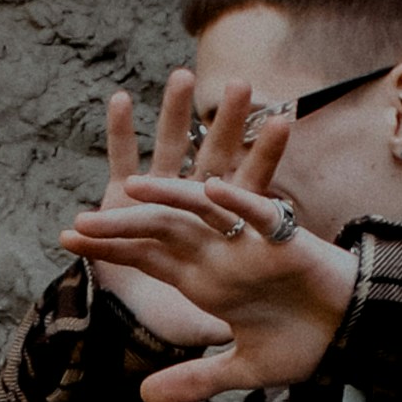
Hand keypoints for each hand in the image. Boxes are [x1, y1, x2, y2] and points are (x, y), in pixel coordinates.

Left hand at [62, 109, 353, 401]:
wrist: (353, 334)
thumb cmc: (302, 344)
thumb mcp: (241, 371)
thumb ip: (194, 380)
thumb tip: (143, 399)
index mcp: (204, 282)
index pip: (146, 258)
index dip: (109, 248)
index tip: (67, 239)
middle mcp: (219, 257)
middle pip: (161, 233)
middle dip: (122, 226)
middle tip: (79, 221)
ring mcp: (249, 245)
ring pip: (204, 214)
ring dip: (171, 199)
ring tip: (132, 187)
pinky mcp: (286, 240)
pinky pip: (260, 214)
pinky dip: (239, 204)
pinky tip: (212, 192)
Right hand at [65, 70, 255, 351]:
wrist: (125, 324)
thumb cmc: (171, 321)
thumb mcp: (207, 325)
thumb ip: (238, 319)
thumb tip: (279, 318)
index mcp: (218, 228)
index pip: (248, 185)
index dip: (263, 155)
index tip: (284, 120)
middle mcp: (189, 205)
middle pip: (212, 156)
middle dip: (225, 122)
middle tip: (240, 84)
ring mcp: (154, 198)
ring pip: (168, 148)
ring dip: (173, 114)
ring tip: (182, 77)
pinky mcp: (118, 200)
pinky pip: (119, 161)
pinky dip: (119, 133)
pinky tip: (121, 100)